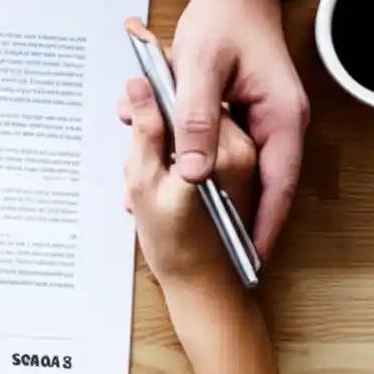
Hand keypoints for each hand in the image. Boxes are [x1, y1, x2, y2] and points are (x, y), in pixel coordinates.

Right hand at [121, 77, 256, 290]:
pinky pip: (206, 150)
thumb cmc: (173, 244)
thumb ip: (146, 129)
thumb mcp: (145, 181)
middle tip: (132, 149)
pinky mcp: (241, 174)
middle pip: (193, 112)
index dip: (152, 98)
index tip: (127, 108)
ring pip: (197, 131)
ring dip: (167, 144)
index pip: (186, 96)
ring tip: (144, 174)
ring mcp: (246, 162)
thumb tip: (139, 85)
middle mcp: (244, 150)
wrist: (205, 288)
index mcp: (226, 147)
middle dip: (159, 124)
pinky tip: (161, 182)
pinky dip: (181, 159)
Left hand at [169, 0, 309, 257]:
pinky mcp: (242, 114)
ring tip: (174, 211)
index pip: (278, 187)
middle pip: (257, 184)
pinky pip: (219, 146)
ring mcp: (262, 120)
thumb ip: (196, 120)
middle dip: (229, 211)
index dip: (264, 226)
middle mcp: (278, 124)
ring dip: (203, 182)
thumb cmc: (222, 20)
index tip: (251, 259)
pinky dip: (192, 155)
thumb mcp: (201, 69)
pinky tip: (163, 164)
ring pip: (232, 166)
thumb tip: (193, 174)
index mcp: (282, 118)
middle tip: (210, 246)